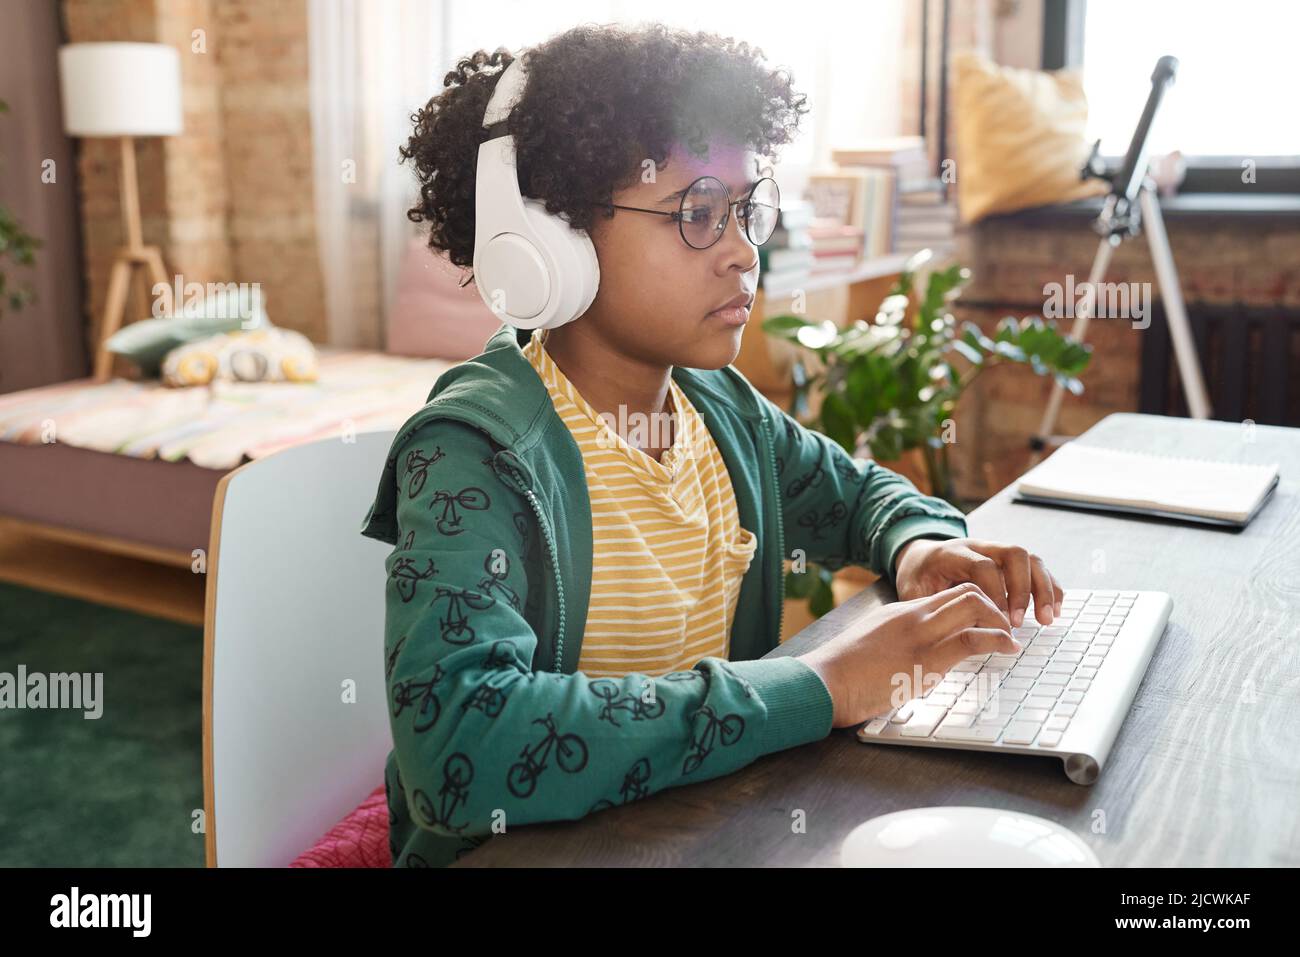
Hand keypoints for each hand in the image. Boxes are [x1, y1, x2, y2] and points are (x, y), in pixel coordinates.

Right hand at [800, 582, 1016, 727]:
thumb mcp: (869, 650)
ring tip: (1010, 638)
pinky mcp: (926, 658)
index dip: (974, 605)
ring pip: (975, 605)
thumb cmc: (838, 676)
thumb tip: (906, 666)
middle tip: (1005, 628)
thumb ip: (892, 649)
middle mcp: (912, 616)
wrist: (823, 682)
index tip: (986, 623)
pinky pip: (973, 639)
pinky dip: (999, 640)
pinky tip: (1009, 648)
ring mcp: (920, 634)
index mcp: (898, 613)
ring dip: (1000, 620)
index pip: (946, 596)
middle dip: (994, 606)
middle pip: (966, 591)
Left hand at [894, 537, 1063, 627]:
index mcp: (953, 553)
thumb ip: (929, 605)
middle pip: (1014, 554)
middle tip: (1020, 622)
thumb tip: (948, 631)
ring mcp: (998, 551)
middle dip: (1023, 589)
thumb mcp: (911, 590)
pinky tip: (1054, 611)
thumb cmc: (917, 578)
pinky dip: (1050, 588)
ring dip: (1043, 589)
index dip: (995, 593)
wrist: (921, 557)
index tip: (998, 620)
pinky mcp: (1010, 562)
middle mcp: (980, 546)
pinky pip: (1037, 569)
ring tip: (1046, 620)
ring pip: (1031, 559)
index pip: (984, 566)